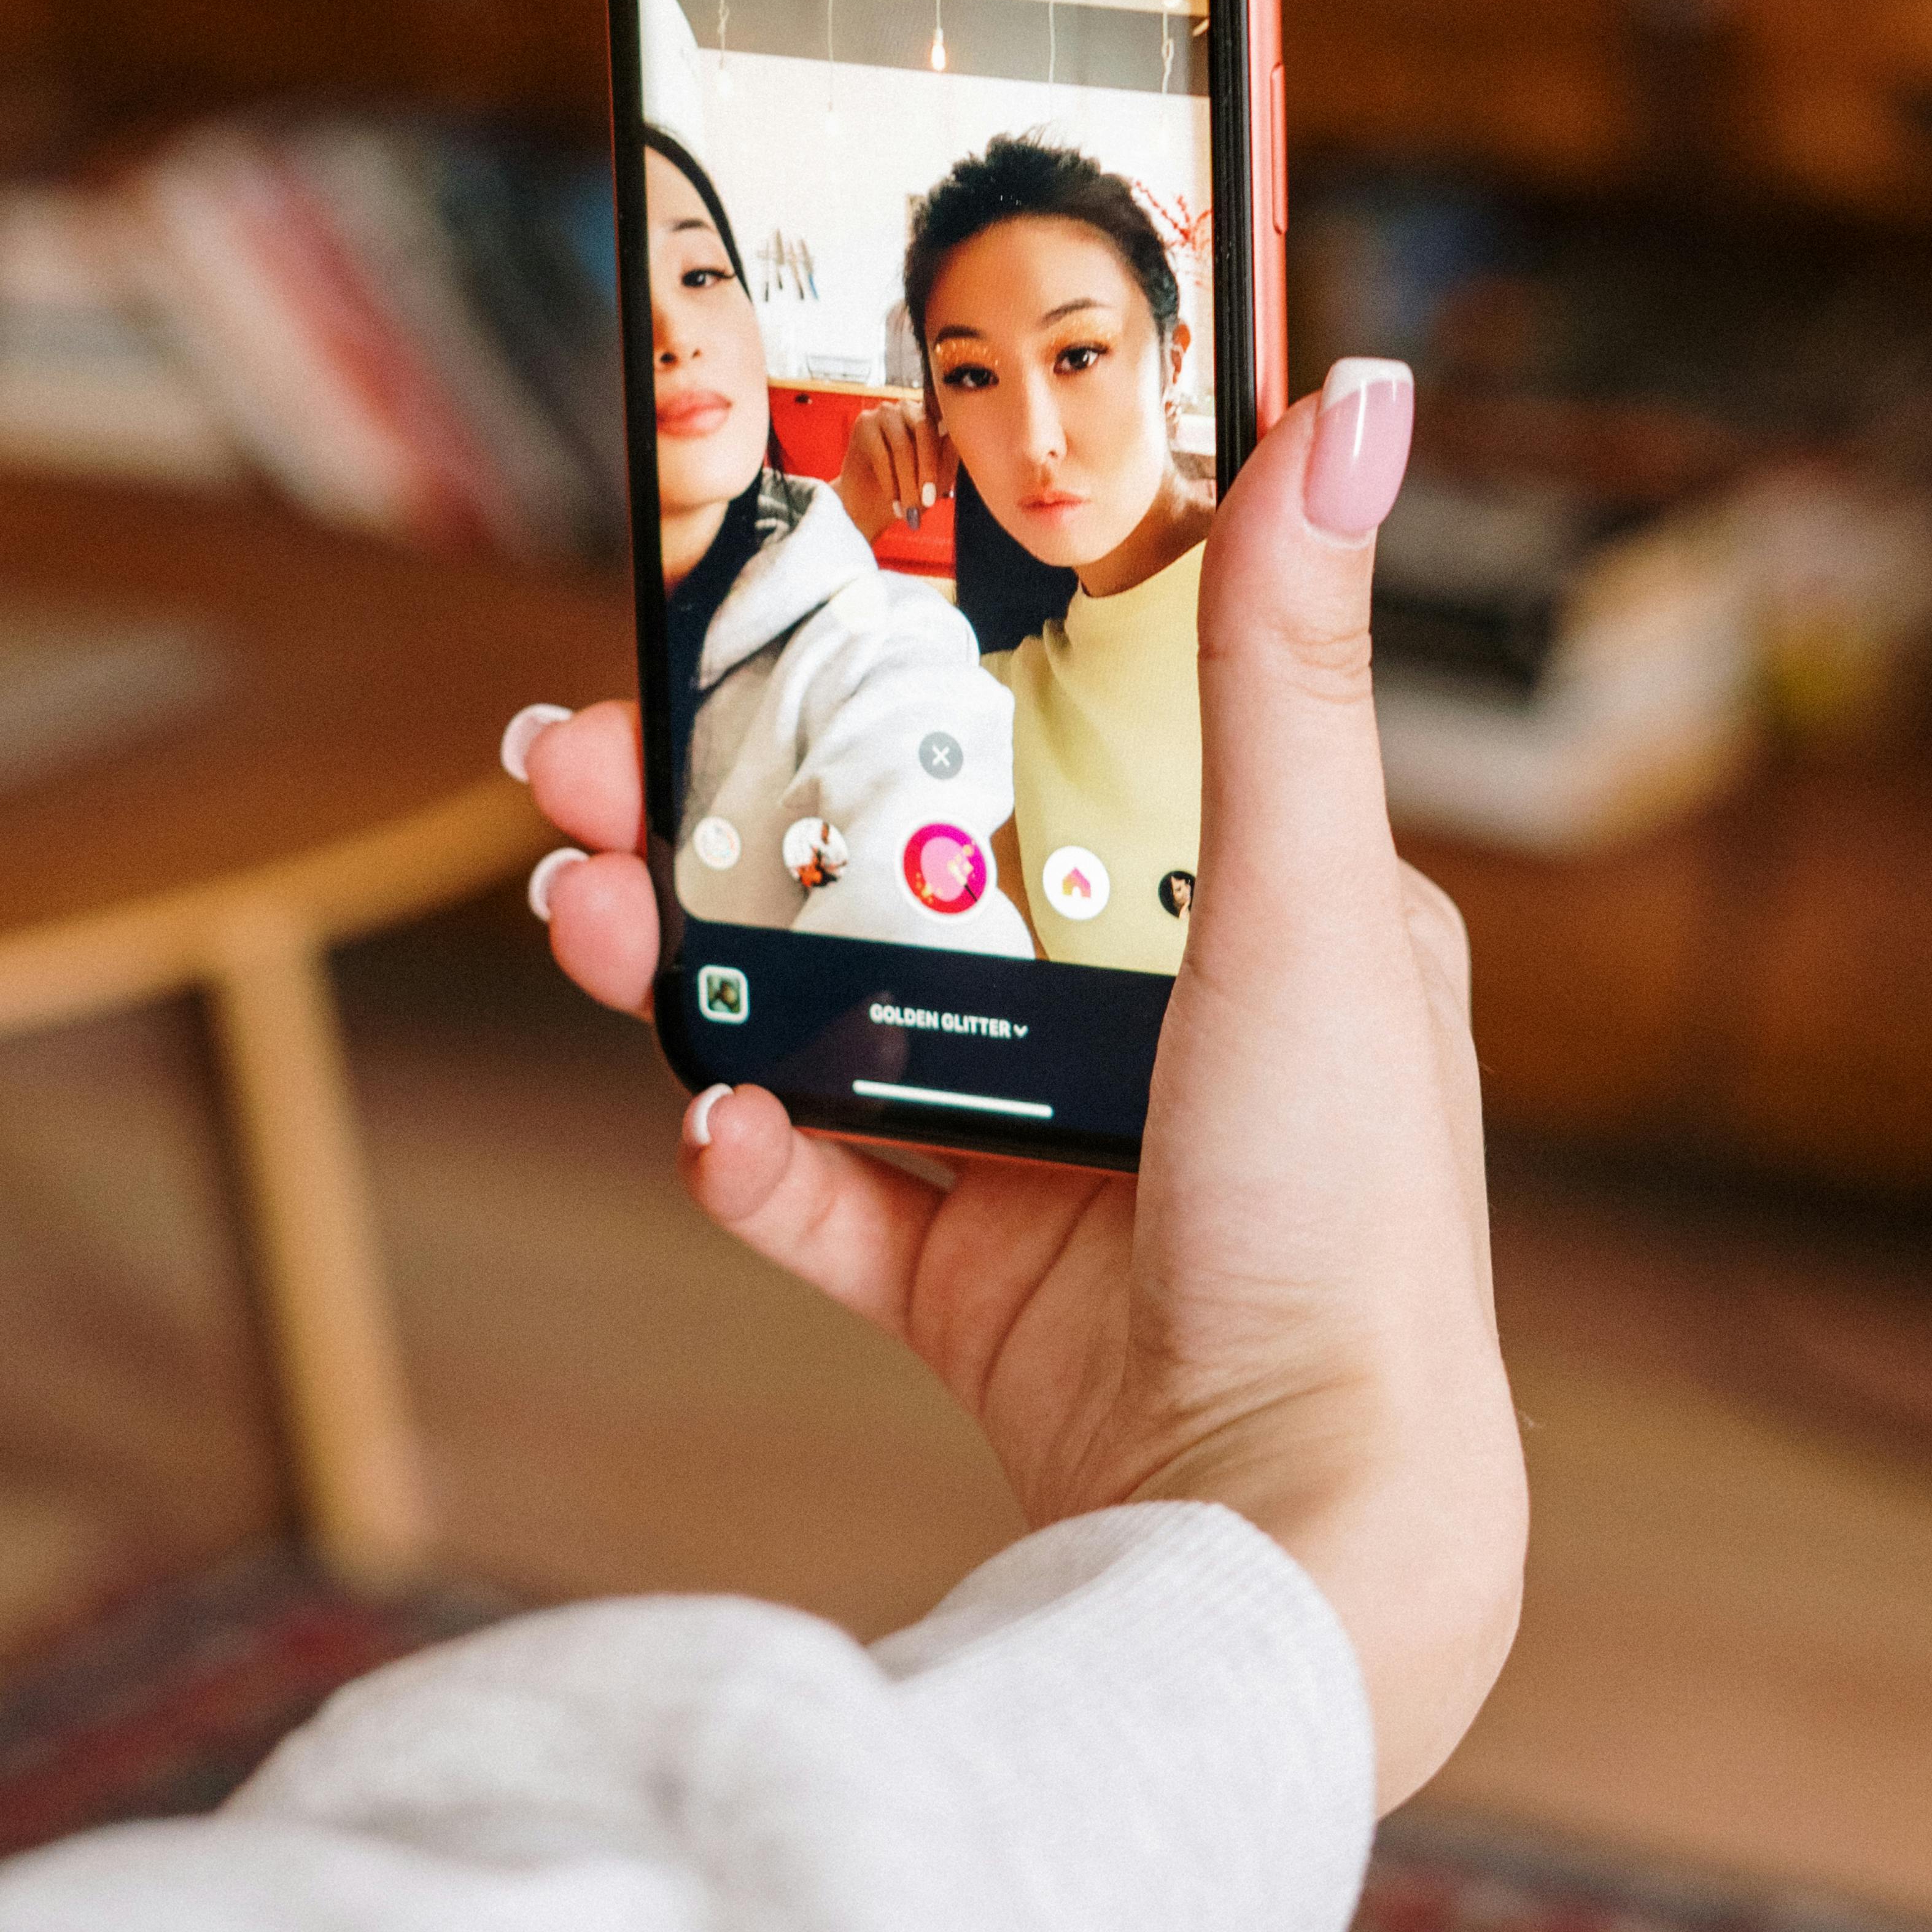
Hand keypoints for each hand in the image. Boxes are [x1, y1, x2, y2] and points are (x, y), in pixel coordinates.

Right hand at [512, 371, 1525, 1808]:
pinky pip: (833, 1202)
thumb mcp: (1315, 894)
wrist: (1294, 1535)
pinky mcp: (987, 1297)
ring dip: (698, 959)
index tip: (760, 599)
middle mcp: (1160, 1027)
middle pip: (901, 870)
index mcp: (1254, 912)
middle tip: (574, 754)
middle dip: (730, 808)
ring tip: (577, 907)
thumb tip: (1357, 395)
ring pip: (840, 1019)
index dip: (897, 656)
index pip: (1041, 736)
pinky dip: (757, 1160)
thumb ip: (1284, 662)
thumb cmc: (1345, 1207)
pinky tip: (709, 1127)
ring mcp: (1066, 1166)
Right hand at [835, 397, 953, 548]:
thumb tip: (956, 443)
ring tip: (910, 510)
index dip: (948, 456)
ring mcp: (887, 412)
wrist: (870, 504)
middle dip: (927, 471)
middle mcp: (912, 408)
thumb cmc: (909, 489)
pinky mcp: (864, 422)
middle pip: (925, 431)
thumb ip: (948, 460)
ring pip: (903, 446)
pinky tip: (894, 501)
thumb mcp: (936, 479)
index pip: (947, 426)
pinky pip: (881, 454)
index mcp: (936, 417)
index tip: (948, 487)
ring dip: (907, 482)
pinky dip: (890, 483)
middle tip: (927, 503)